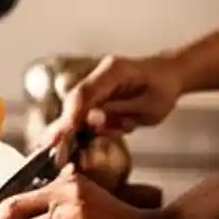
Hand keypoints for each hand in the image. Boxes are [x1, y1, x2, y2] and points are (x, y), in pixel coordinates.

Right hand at [44, 54, 183, 143]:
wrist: (167, 75)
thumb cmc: (163, 89)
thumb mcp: (150, 106)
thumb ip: (121, 112)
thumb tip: (93, 119)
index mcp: (114, 70)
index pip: (85, 93)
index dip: (72, 113)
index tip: (65, 131)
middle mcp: (100, 75)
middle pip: (75, 101)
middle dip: (63, 126)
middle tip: (51, 147)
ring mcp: (96, 84)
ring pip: (78, 109)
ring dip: (75, 130)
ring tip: (71, 148)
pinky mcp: (96, 96)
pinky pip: (85, 113)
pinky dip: (84, 129)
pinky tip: (85, 138)